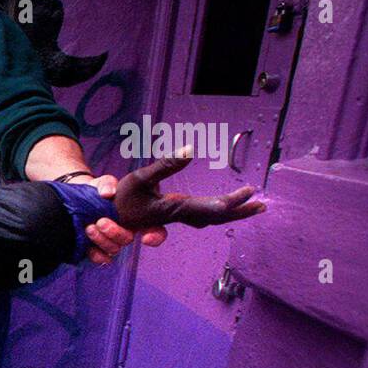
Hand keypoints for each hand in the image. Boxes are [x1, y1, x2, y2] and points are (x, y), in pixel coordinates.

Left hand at [81, 174, 167, 265]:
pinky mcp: (97, 248)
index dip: (155, 237)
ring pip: (114, 249)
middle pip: (128, 240)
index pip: (155, 230)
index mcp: (138, 216)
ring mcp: (112, 240)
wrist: (78, 199)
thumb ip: (108, 183)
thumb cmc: (99, 191)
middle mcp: (127, 231)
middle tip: (102, 222)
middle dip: (116, 233)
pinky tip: (88, 246)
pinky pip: (100, 258)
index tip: (146, 238)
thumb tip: (107, 193)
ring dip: (102, 240)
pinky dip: (96, 255)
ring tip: (90, 227)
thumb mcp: (105, 183)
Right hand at [113, 147, 265, 231]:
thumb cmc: (121, 198)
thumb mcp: (139, 178)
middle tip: (262, 206)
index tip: (250, 192)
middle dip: (240, 211)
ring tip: (252, 206)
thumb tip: (190, 149)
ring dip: (232, 214)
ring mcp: (176, 218)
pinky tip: (222, 209)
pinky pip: (201, 216)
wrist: (105, 217)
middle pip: (216, 217)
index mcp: (174, 209)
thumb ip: (165, 165)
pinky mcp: (173, 215)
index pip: (209, 208)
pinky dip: (217, 213)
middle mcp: (178, 216)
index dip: (231, 202)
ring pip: (210, 218)